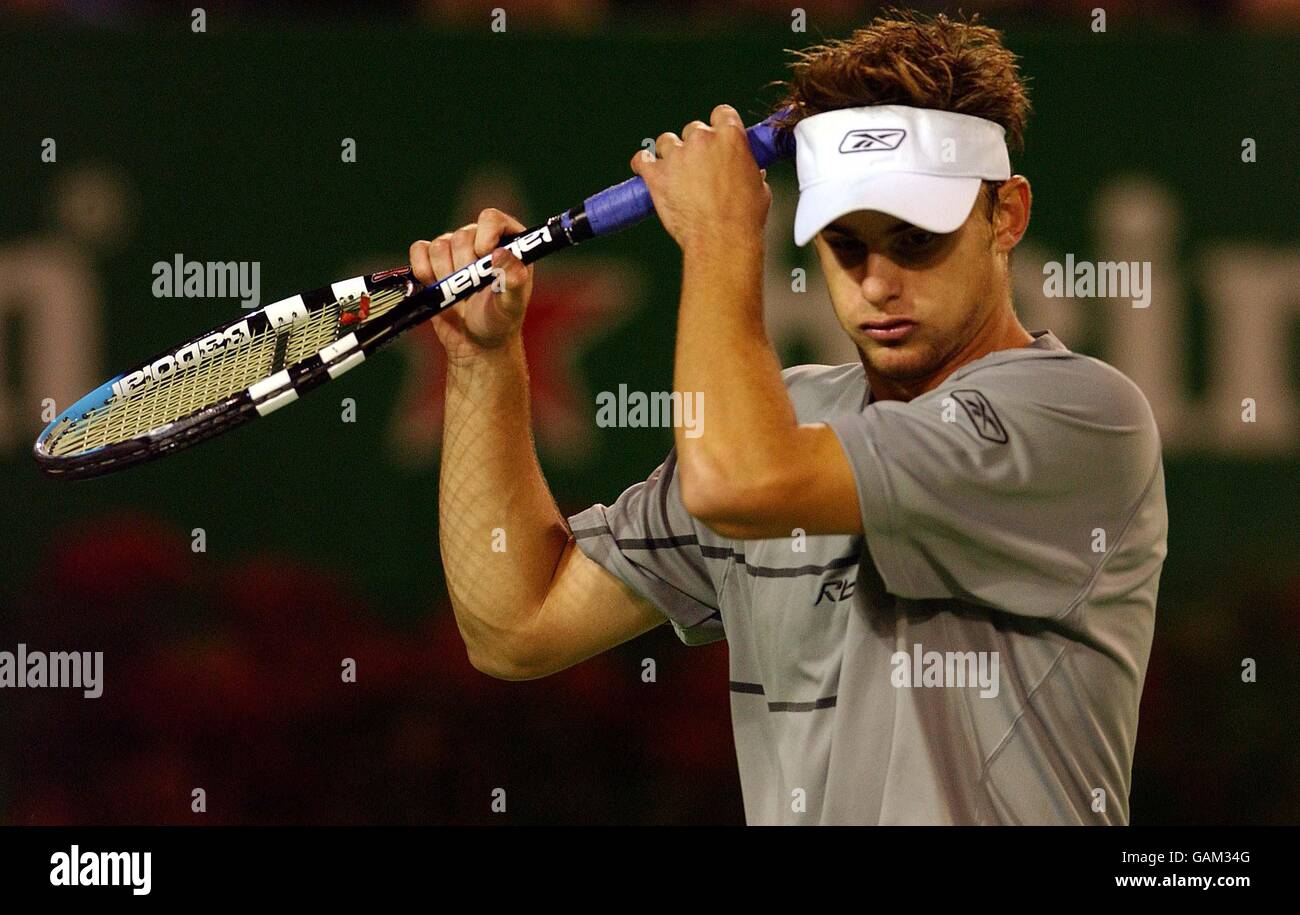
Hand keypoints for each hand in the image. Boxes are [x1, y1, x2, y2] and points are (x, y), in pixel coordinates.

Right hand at [409, 207, 534, 363]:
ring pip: (439, 245)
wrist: (475, 342)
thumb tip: (500, 253)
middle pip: (462, 235)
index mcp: (508, 242)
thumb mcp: (511, 305)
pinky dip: (423, 271)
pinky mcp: (431, 260)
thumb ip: (514, 280)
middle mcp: (481, 239)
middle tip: (473, 291)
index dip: (485, 233)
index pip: (491, 218)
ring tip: (458, 294)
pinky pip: (419, 251)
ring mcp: (455, 249)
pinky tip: (436, 288)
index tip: (483, 255)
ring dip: (445, 275)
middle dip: (464, 267)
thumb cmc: (500, 322)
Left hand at [629, 103, 770, 252]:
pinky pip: (641, 159)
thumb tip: (750, 172)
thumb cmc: (744, 217)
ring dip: (669, 154)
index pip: (721, 113)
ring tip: (674, 174)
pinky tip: (646, 171)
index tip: (716, 138)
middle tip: (698, 168)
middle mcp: (702, 139)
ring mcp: (677, 156)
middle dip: (694, 146)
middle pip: (693, 129)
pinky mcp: (656, 174)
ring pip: (666, 142)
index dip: (718, 126)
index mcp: (730, 137)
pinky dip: (642, 164)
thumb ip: (749, 171)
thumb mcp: (758, 187)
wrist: (722, 240)